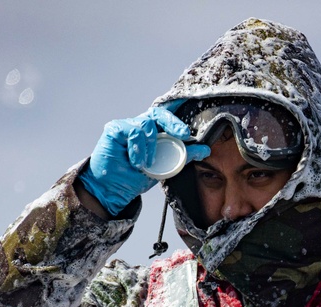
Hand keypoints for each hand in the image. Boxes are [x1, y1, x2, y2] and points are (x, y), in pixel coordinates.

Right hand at [78, 104, 210, 215]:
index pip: (167, 115)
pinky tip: (136, 162)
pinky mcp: (115, 129)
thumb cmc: (136, 177)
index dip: (178, 106)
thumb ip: (184, 156)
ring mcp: (127, 125)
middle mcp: (141, 125)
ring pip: (147, 124)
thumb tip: (206, 149)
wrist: (115, 190)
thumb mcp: (165, 168)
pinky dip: (138, 148)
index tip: (193, 101)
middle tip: (184, 134)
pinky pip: (133, 132)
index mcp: (154, 132)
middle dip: (174, 122)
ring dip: (152, 146)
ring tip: (148, 163)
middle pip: (159, 113)